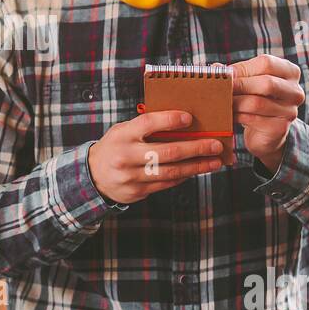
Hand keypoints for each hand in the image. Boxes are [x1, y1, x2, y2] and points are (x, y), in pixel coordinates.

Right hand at [88, 111, 233, 204]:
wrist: (93, 175)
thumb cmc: (115, 147)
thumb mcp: (124, 131)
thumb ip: (146, 128)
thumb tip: (183, 125)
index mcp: (123, 135)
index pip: (149, 123)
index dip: (170, 120)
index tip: (190, 118)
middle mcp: (126, 155)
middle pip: (167, 151)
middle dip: (196, 148)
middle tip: (216, 145)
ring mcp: (131, 176)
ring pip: (171, 171)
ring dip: (197, 166)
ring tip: (215, 161)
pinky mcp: (137, 191)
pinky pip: (166, 183)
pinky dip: (183, 176)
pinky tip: (196, 170)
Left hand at [223, 54, 304, 171]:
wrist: (265, 132)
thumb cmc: (255, 99)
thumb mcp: (249, 83)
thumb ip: (236, 73)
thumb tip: (216, 68)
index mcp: (290, 72)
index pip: (267, 63)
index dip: (243, 68)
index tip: (225, 73)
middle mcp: (295, 91)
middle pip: (267, 83)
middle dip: (239, 85)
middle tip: (219, 88)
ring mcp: (290, 111)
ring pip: (257, 103)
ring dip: (235, 102)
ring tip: (220, 101)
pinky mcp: (280, 128)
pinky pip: (254, 119)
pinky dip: (237, 116)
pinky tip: (227, 114)